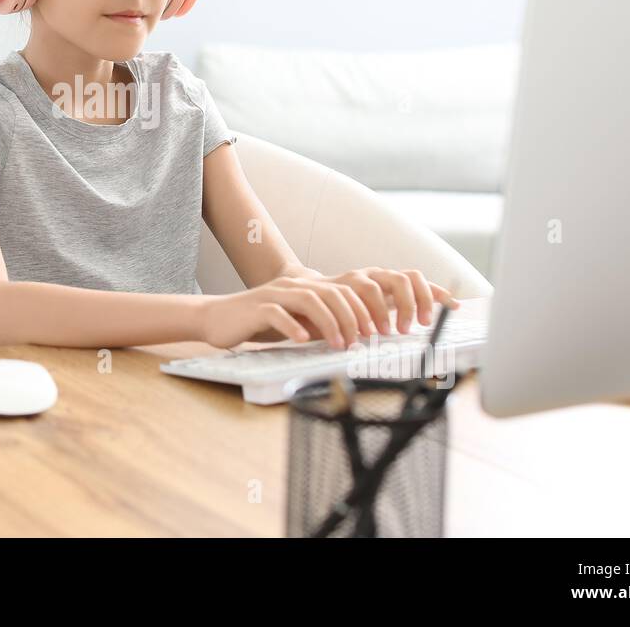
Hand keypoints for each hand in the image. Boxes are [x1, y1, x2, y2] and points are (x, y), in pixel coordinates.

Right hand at [197, 265, 459, 349]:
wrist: (222, 318)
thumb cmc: (268, 323)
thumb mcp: (307, 321)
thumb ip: (334, 322)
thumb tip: (370, 335)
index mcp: (318, 287)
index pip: (360, 287)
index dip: (387, 303)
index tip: (408, 324)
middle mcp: (303, 285)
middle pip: (343, 292)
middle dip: (363, 316)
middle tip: (374, 339)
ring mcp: (281, 294)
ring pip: (316, 300)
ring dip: (334, 324)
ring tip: (343, 345)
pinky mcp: (260, 307)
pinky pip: (281, 314)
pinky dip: (295, 327)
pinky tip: (304, 341)